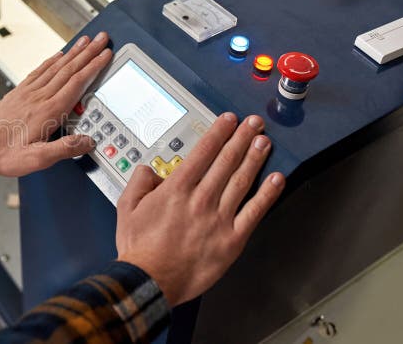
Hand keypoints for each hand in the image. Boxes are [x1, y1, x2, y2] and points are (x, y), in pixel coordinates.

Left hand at [0, 32, 111, 176]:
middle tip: (102, 38)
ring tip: (86, 40)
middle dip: (88, 52)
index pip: (77, 83)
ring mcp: (29, 92)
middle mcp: (40, 97)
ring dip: (73, 52)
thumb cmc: (7, 154)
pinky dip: (52, 60)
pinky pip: (39, 71)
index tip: (105, 55)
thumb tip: (88, 141)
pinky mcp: (19, 92)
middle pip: (69, 69)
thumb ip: (65, 148)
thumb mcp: (38, 159)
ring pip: (56, 66)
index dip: (93, 67)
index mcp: (49, 111)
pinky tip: (58, 54)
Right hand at [115, 113, 284, 305]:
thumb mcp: (126, 208)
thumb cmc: (139, 249)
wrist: (149, 281)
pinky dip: (267, 194)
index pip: (203, 152)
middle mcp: (200, 199)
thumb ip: (139, 182)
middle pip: (226, 161)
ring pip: (242, 181)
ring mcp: (219, 219)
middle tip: (254, 123)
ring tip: (264, 142)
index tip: (229, 120)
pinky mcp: (232, 240)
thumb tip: (149, 170)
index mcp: (176, 189)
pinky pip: (254, 212)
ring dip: (255, 158)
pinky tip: (276, 180)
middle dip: (242, 138)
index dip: (218, 133)